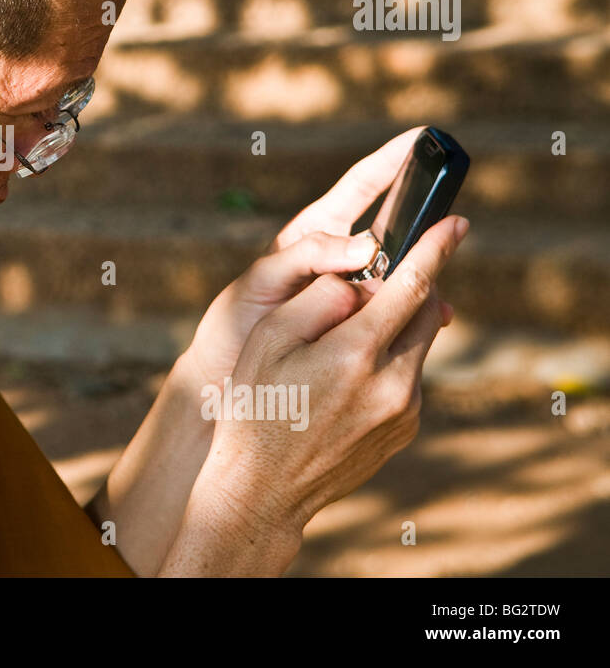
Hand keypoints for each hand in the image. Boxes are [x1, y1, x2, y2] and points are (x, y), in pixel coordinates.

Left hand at [181, 127, 449, 390]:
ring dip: (425, 269)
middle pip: (393, 227)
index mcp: (314, 234)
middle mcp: (341, 258)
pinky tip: (435, 317)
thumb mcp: (263, 279)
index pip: (361, 186)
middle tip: (452, 212)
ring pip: (402, 270)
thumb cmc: (239, 320)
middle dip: (424, 216)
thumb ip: (307, 257)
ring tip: (439, 273)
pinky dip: (421, 310)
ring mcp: (356, 290)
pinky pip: (400, 308)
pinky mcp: (365, 322)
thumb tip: (367, 247)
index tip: (422, 136)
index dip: (390, 160)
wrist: (231, 375)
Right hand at [204, 212, 469, 542]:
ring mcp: (403, 412)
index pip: (411, 286)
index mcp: (356, 353)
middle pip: (425, 314)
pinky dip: (384, 364)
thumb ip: (320, 298)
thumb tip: (362, 281)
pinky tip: (340, 384)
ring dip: (391, 331)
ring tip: (338, 347)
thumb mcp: (269, 339)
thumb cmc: (256, 405)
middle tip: (377, 283)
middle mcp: (392, 384)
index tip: (456, 223)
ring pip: (414, 347)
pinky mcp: (404, 431)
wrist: (263, 489)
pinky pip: (405, 379)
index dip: (435, 249)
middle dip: (410, 289)